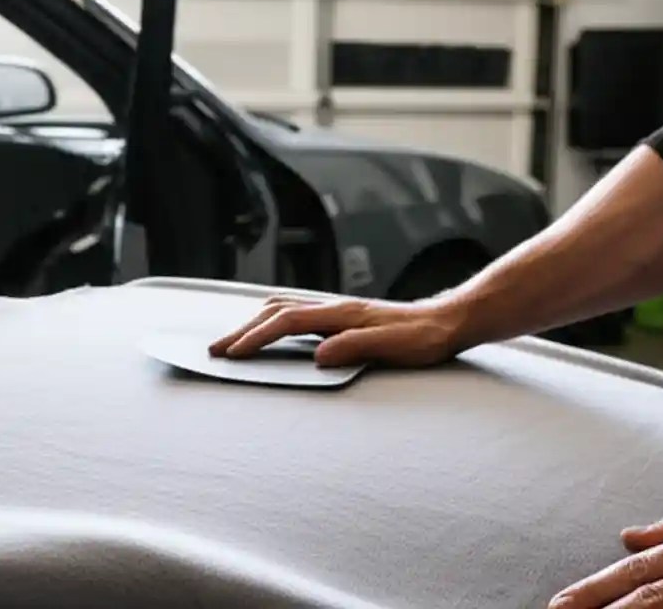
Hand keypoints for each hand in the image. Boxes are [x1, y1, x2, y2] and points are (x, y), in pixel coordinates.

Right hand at [208, 295, 464, 367]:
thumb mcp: (396, 347)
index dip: (256, 337)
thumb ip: (357, 348)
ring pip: (282, 308)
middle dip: (242, 330)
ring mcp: (337, 310)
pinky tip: (267, 332)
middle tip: (214, 350)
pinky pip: (295, 314)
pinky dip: (271, 321)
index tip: (231, 353)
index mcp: (342, 314)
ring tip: (232, 342)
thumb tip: (319, 355)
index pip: (286, 322)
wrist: (448, 321)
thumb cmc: (424, 338)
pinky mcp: (341, 318)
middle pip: (274, 311)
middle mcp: (334, 307)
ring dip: (253, 323)